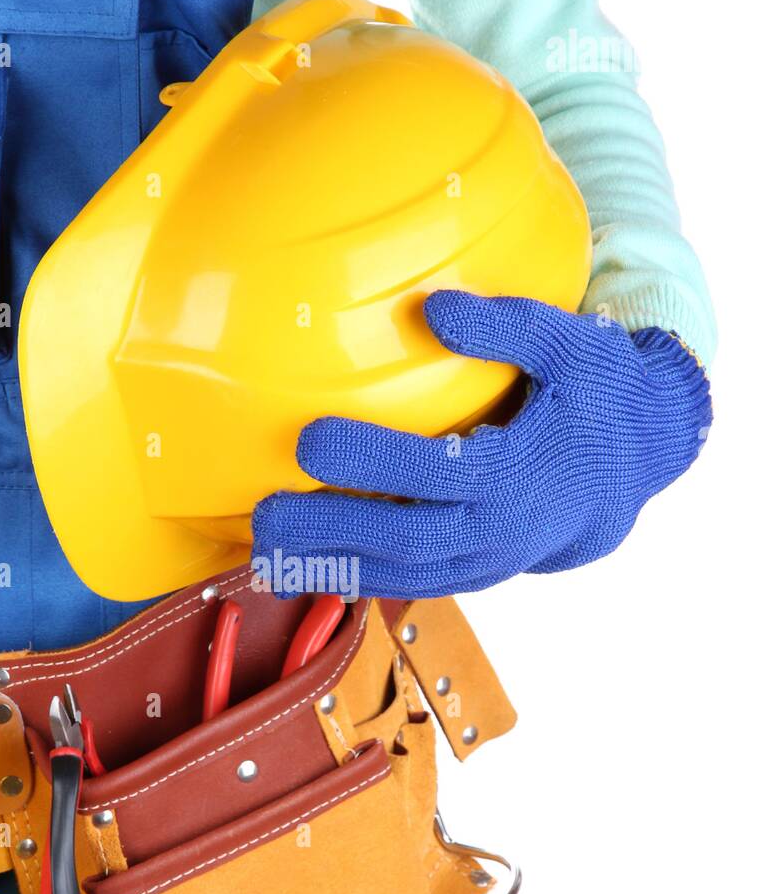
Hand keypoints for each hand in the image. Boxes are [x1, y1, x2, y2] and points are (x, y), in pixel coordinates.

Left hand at [252, 293, 711, 596]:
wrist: (630, 471)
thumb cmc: (597, 396)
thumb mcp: (572, 346)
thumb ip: (508, 327)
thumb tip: (435, 309)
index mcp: (520, 472)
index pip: (437, 471)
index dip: (373, 461)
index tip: (310, 440)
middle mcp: (500, 530)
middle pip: (404, 537)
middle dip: (330, 530)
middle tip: (263, 515)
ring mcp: (485, 562)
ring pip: (400, 574)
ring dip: (330, 565)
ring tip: (263, 553)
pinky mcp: (473, 574)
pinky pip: (408, 584)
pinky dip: (354, 581)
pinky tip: (301, 571)